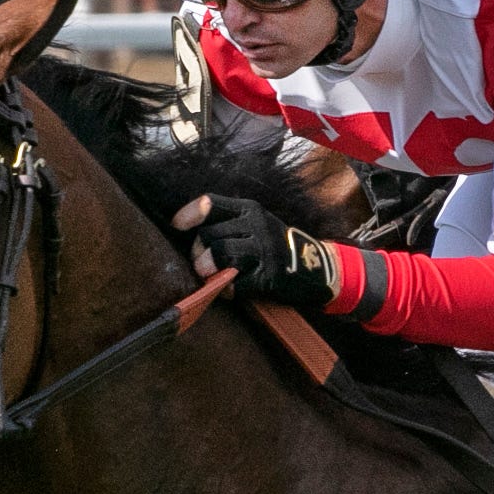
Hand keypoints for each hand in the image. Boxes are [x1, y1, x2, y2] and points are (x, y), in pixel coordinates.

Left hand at [171, 194, 339, 306]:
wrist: (315, 269)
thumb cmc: (274, 248)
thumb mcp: (253, 225)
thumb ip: (225, 226)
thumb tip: (187, 235)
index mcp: (249, 210)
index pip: (211, 203)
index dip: (189, 214)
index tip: (177, 226)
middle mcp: (256, 225)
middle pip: (209, 234)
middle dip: (198, 252)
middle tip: (202, 265)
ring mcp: (264, 250)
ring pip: (220, 253)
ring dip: (207, 268)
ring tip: (208, 275)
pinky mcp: (269, 275)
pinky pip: (235, 282)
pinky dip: (226, 290)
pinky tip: (229, 290)